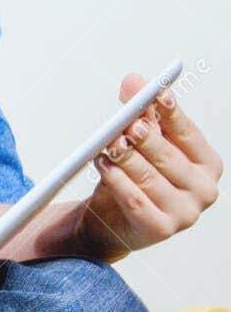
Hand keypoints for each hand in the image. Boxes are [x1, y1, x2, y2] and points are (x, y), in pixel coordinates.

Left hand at [76, 74, 221, 260]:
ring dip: (126, 158)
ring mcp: (184, 214)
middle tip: (127, 123)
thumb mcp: (140, 144)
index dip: (171, 112)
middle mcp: (203, 190)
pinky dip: (116, 180)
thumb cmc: (134, 179)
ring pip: (150, 178)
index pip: (188, 133)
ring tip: (109, 144)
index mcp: (208, 164)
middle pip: (169, 156)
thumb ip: (141, 113)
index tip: (157, 93)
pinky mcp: (160, 230)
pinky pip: (135, 200)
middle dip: (145, 136)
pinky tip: (102, 166)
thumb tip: (135, 82)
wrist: (113, 224)